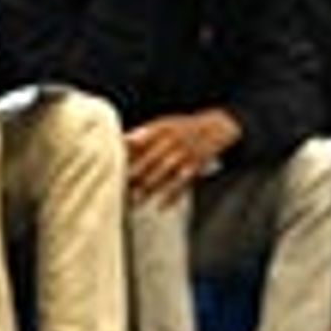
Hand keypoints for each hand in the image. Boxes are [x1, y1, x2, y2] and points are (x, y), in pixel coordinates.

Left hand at [121, 110, 241, 204]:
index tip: (112, 164)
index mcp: (163, 129)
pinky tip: (160, 207)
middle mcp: (174, 141)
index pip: (141, 141)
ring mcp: (185, 155)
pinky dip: (172, 196)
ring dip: (150, 188)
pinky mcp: (195, 167)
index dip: (127, 154)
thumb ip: (144, 133)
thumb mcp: (165, 124)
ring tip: (136, 201)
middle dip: (135, 173)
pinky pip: (182, 184)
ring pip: (164, 173)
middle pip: (151, 159)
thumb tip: (123, 140)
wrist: (218, 126)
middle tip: (119, 186)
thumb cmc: (185, 128)